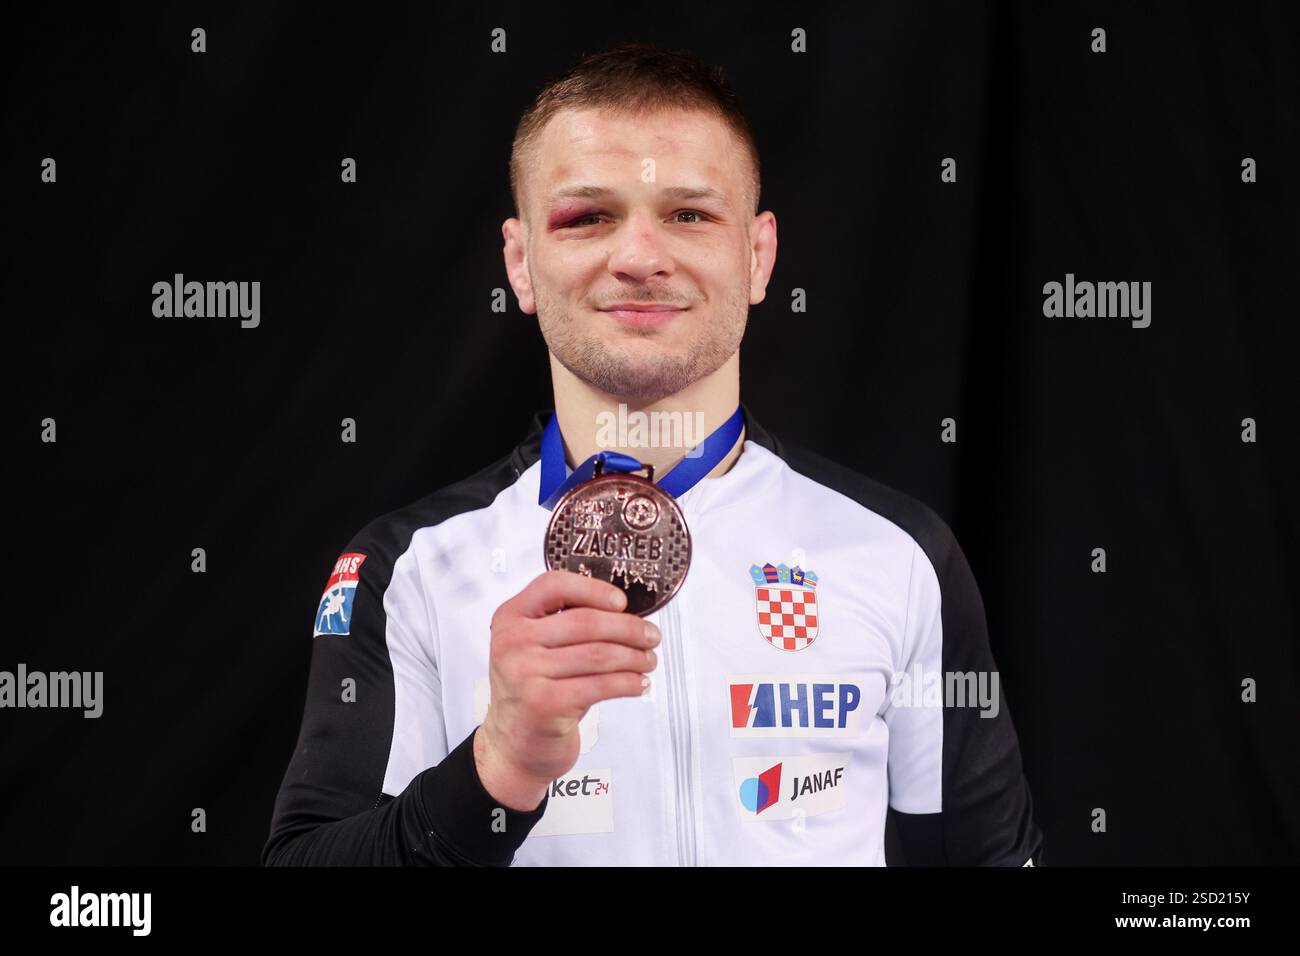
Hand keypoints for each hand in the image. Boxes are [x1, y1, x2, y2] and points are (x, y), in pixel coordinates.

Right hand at [473, 569, 659, 810]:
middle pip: (586, 621)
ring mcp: (526, 673)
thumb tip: (626, 613)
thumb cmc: (534, 692)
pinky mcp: (544, 704)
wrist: (514, 746)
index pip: (553, 585)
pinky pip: (601, 685)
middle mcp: (513, 642)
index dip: (593, 589)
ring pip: (599, 654)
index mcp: (511, 617)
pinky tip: (638, 684)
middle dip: (629, 628)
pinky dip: (628, 683)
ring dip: (634, 656)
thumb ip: (565, 625)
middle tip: (651, 635)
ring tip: (648, 660)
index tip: (623, 602)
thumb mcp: (536, 649)